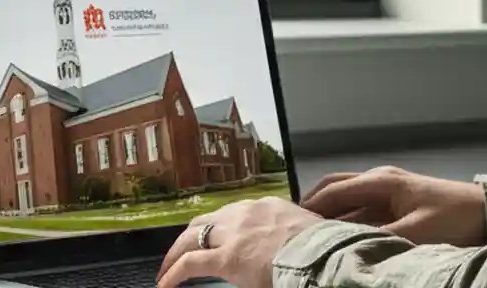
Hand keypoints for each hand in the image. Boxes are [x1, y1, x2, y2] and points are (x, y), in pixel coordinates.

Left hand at [156, 197, 320, 287]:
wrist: (320, 254)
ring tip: (168, 267)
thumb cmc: (322, 247)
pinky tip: (165, 284)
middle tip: (184, 250)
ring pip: (191, 237)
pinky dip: (173, 273)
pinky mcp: (225, 257)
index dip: (222, 226)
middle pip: (207, 220)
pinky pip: (189, 264)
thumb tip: (294, 245)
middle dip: (192, 235)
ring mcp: (233, 234)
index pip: (236, 213)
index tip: (218, 237)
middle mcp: (246, 213)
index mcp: (268, 206)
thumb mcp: (306, 230)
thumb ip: (293, 234)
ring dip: (176, 252)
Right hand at [301, 165, 486, 246]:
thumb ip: (379, 239)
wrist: (486, 213)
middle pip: (334, 189)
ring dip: (327, 214)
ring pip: (346, 200)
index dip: (308, 208)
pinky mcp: (396, 204)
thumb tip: (347, 248)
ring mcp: (387, 191)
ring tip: (307, 234)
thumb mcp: (416, 232)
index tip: (286, 224)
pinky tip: (338, 238)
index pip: (333, 192)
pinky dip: (344, 220)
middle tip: (289, 226)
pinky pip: (360, 210)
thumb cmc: (453, 218)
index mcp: (381, 182)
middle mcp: (380, 181)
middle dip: (311, 206)